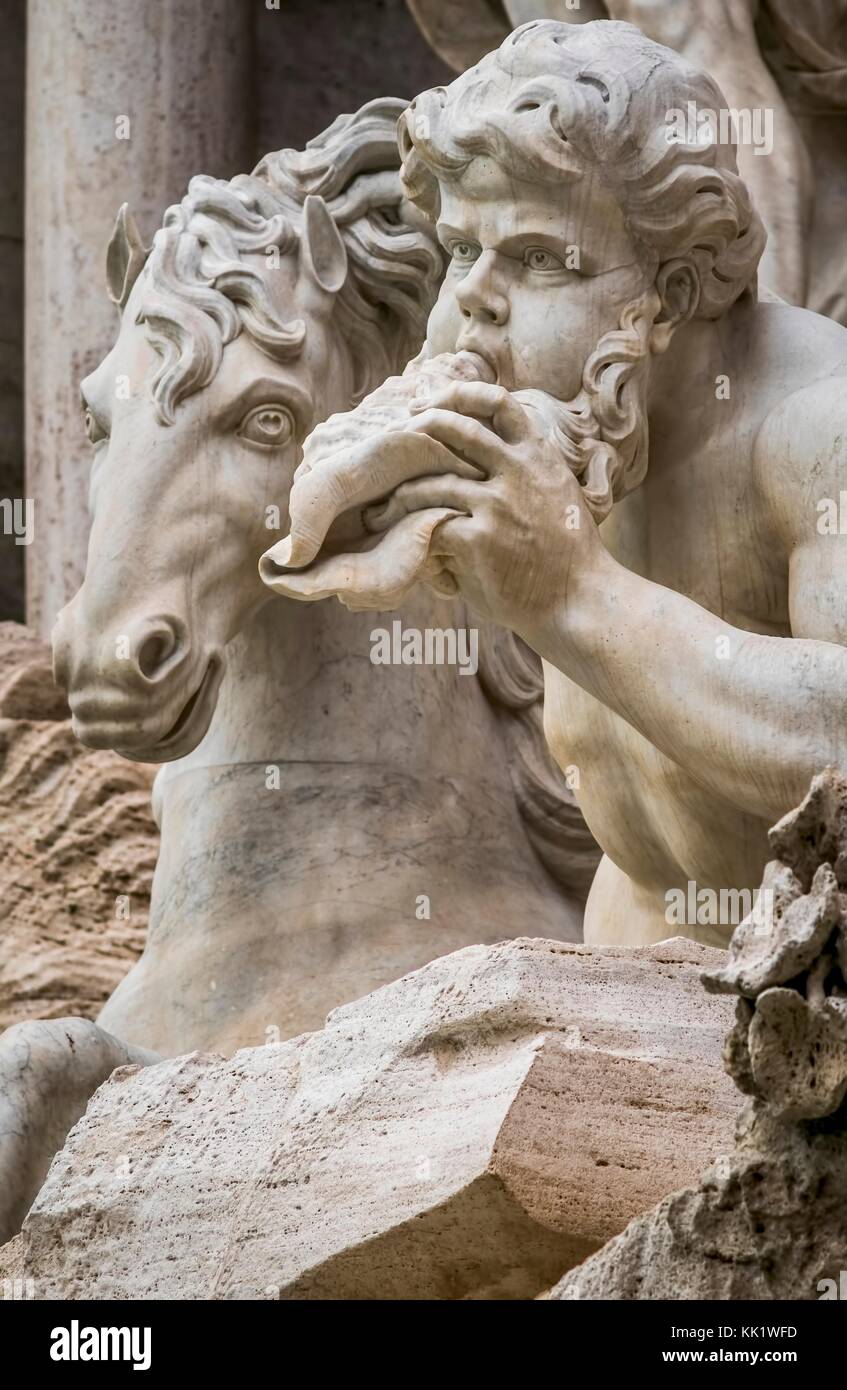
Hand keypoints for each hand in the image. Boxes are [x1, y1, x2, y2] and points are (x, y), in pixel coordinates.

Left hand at [261, 380, 603, 643]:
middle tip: (393, 438)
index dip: (463, 393)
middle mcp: (519, 472)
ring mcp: (497, 503)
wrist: (580, 601)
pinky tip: (405, 548)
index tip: (432, 399)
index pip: (500, 402)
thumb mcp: (558, 496)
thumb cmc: (566, 555)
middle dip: (421, 428)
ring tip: (380, 510)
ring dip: (399, 497)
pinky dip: (415, 537)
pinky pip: (431, 526)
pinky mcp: (478, 539)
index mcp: (540, 457)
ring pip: (432, 483)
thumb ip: (526, 470)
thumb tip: (484, 450)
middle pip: (458, 429)